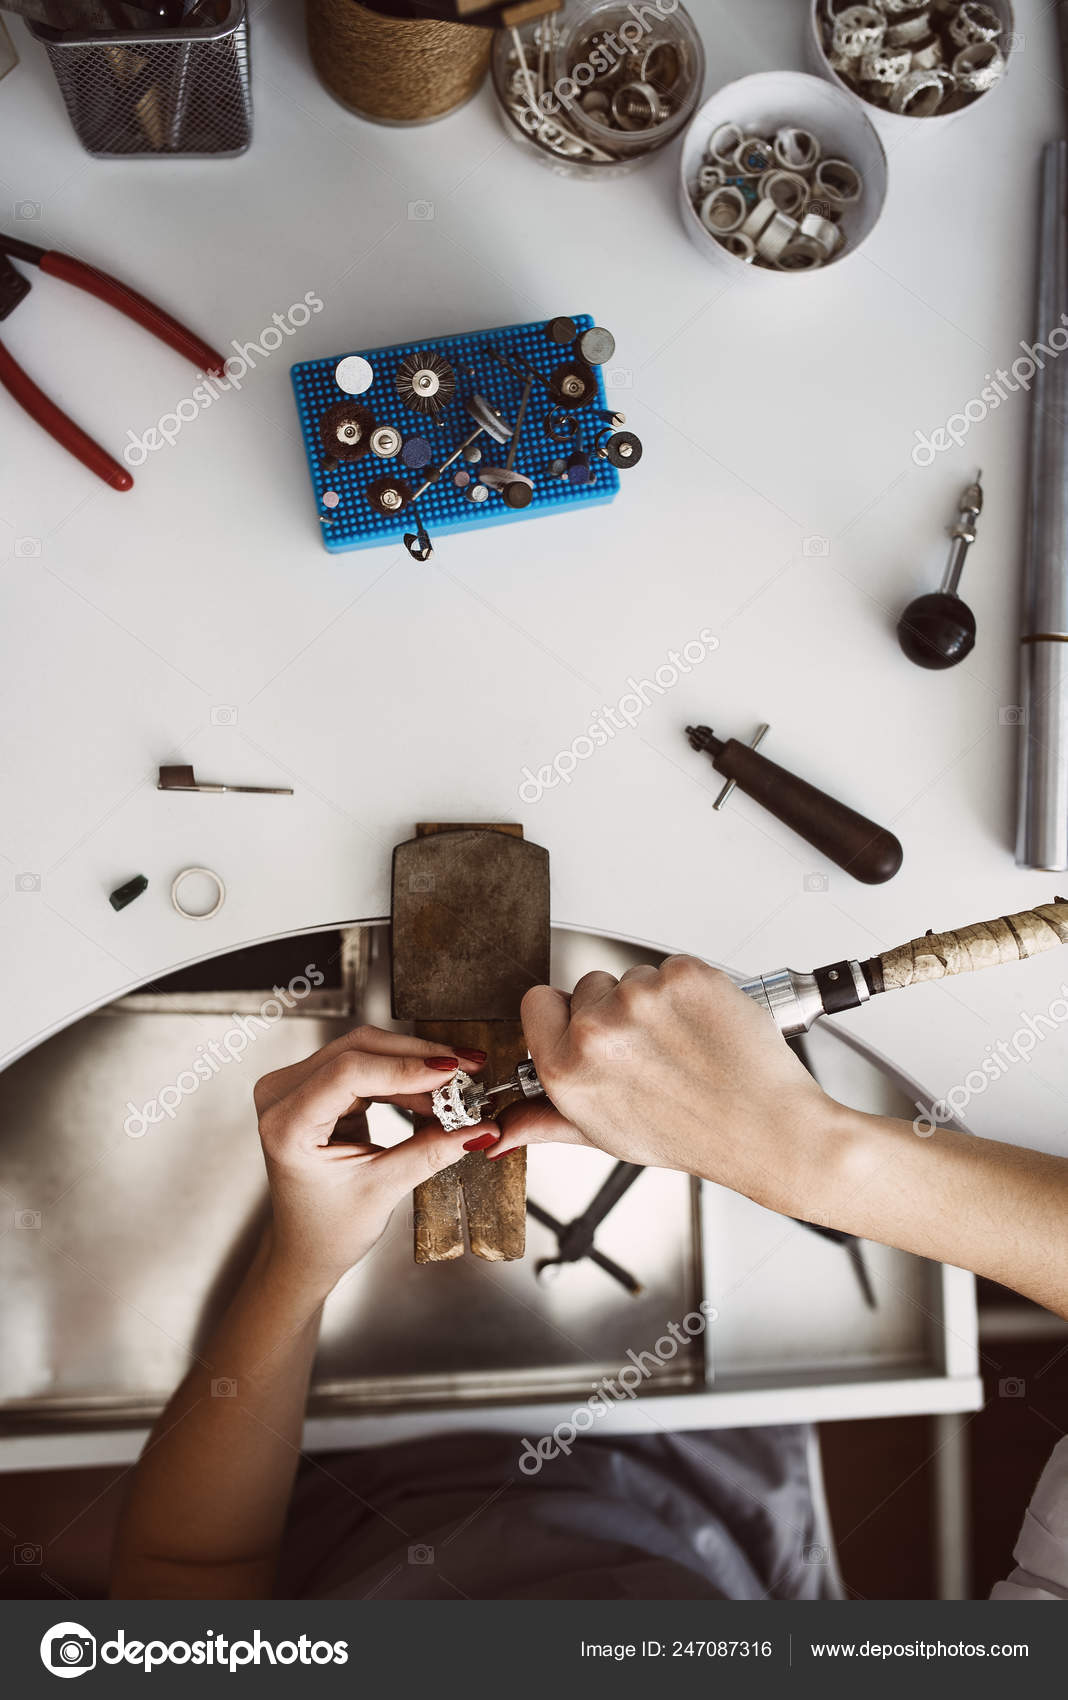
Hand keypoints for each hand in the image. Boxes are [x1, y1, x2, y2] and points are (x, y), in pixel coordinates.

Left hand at [253, 1026, 491, 1295]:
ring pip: (365, 1050)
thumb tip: (478, 1127)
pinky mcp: (318, 1085)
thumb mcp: (381, 1191)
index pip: (347, 1073)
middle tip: (468, 1068)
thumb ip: (430, 1151)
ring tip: (459, 1082)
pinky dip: (404, 1075)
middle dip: (418, 1058)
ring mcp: (297, 1086)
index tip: (451, 1073)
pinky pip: (368, 1065)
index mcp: (286, 1126)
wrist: (305, 1245)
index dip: (404, 1067)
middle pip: (357, 1050)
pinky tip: (435, 1089)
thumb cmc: (326, 1229)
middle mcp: (282, 1095)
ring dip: (415, 1064)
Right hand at [492, 957, 841, 1218]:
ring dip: (656, 1002)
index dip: (566, 1016)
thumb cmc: (690, 1134)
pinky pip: (674, 968)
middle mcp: (598, 1030)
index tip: (591, 1032)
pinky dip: (690, 991)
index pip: (537, 1002)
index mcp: (567, 1069)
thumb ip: (545, 1123)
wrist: (764, 1127)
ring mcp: (643, 998)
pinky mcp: (686, 975)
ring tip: (683, 1045)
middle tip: (651, 1052)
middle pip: (590, 987)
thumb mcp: (605, 1135)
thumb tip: (499, 1132)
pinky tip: (703, 1027)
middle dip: (615, 1011)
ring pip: (635, 977)